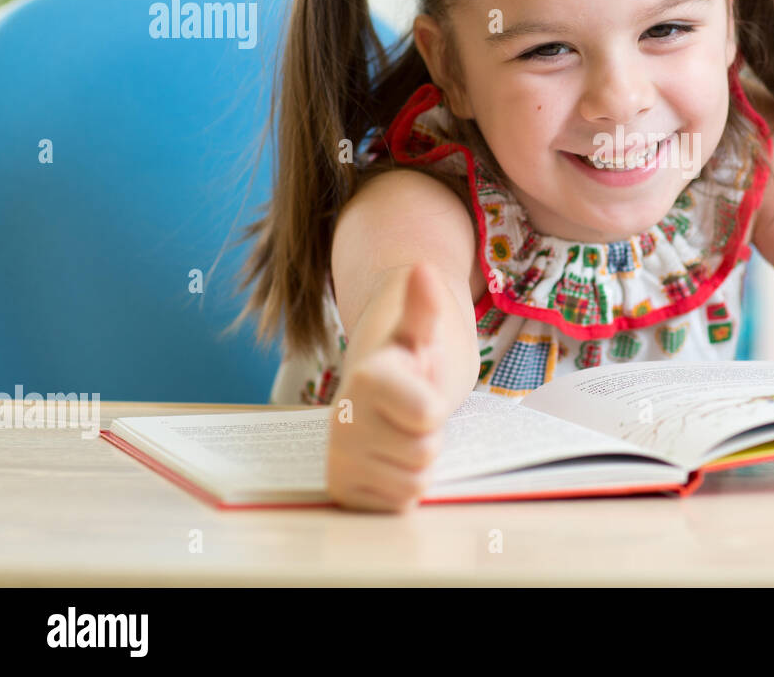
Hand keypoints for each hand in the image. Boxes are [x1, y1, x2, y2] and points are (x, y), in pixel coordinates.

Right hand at [326, 263, 456, 511]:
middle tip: (412, 416)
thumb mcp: (422, 330)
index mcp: (367, 378)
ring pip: (412, 483)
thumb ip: (424, 305)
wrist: (381, 389)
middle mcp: (341, 421)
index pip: (428, 415)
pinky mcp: (341, 489)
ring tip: (402, 434)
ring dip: (416, 462)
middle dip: (427, 436)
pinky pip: (397, 504)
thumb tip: (422, 270)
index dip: (436, 405)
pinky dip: (401, 486)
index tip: (419, 387)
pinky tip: (391, 460)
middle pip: (424, 453)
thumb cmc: (411, 358)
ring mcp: (338, 458)